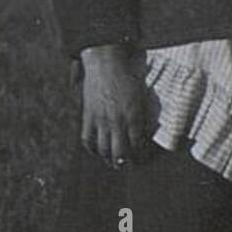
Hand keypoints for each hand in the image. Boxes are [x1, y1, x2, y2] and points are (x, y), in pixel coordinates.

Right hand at [80, 45, 148, 167]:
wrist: (105, 64)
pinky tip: (96, 151)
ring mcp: (100, 120)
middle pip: (120, 153)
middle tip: (128, 166)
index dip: (141, 155)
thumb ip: (142, 114)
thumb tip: (144, 131)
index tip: (143, 159)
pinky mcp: (88, 116)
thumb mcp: (141, 95)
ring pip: (103, 149)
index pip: (138, 145)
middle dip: (125, 163)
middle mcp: (117, 121)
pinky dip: (91, 148)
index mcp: (133, 116)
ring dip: (108, 159)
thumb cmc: (127, 76)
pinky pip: (87, 139)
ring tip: (114, 163)